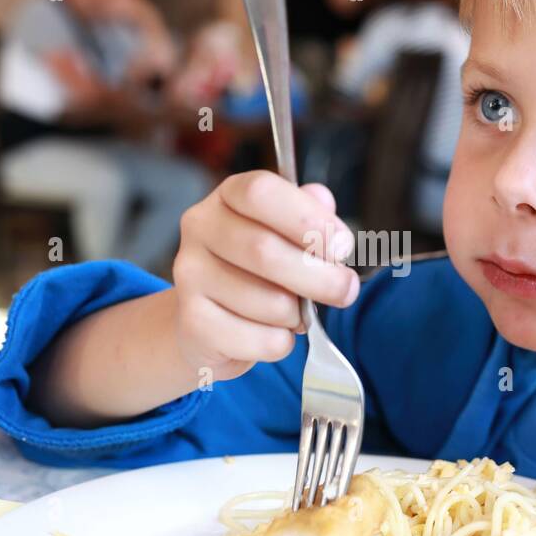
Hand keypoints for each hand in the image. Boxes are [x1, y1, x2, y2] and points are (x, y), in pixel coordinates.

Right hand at [172, 171, 359, 380]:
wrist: (209, 326)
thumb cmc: (258, 273)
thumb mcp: (286, 236)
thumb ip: (309, 216)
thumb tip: (322, 200)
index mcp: (228, 197)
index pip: (261, 192)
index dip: (308, 219)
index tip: (342, 247)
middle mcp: (200, 228)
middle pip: (264, 249)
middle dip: (320, 277)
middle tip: (345, 291)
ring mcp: (190, 275)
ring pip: (268, 301)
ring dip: (298, 315)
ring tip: (295, 314)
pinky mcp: (193, 323)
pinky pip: (258, 339)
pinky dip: (281, 342)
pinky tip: (273, 334)